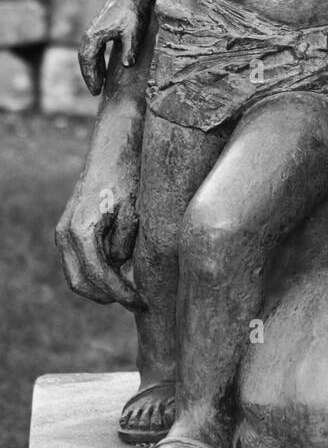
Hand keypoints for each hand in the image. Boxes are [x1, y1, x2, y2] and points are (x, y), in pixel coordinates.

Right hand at [55, 111, 144, 309]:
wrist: (114, 145)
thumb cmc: (128, 173)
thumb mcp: (135, 210)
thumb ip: (126, 243)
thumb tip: (120, 266)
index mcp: (81, 231)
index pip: (100, 277)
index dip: (123, 294)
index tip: (143, 302)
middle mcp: (66, 233)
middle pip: (81, 283)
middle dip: (109, 297)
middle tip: (137, 301)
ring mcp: (64, 231)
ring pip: (76, 275)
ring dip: (100, 288)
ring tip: (130, 291)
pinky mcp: (69, 227)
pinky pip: (77, 261)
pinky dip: (94, 273)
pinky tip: (120, 273)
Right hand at [79, 0, 143, 94]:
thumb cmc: (132, 13)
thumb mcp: (133, 32)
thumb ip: (130, 48)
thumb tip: (127, 65)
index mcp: (94, 37)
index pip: (88, 60)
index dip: (91, 76)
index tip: (96, 90)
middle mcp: (89, 35)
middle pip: (84, 60)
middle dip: (89, 77)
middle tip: (96, 92)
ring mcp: (93, 32)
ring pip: (87, 56)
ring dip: (91, 71)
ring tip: (98, 86)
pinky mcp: (98, 31)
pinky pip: (93, 51)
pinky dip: (95, 63)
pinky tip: (102, 71)